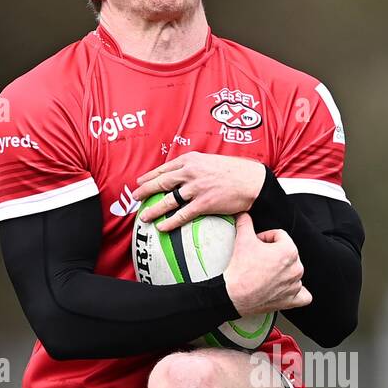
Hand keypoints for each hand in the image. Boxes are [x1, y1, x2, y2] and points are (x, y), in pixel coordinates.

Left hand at [133, 153, 265, 230]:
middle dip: (145, 191)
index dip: (150, 176)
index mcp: (191, 160)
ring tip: (144, 217)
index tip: (140, 182)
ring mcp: (196, 188)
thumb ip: (196, 167)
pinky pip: (182, 215)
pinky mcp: (204, 204)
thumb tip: (185, 175)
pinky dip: (170, 221)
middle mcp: (191, 173)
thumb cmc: (236, 171)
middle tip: (135, 198)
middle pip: (161, 183)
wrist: (253, 181)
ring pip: (168, 200)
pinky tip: (162, 227)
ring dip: (153, 209)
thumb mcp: (211, 161)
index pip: (165, 169)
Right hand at [224, 213, 311, 315]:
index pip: (280, 236)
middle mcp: (296, 268)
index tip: (256, 244)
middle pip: (287, 253)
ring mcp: (295, 285)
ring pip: (293, 272)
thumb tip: (244, 215)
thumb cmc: (241, 270)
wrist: (233, 295)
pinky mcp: (291, 300)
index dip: (265, 238)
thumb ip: (245, 223)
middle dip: (273, 254)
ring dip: (282, 271)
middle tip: (258, 258)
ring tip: (265, 273)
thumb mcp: (242, 240)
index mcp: (289, 251)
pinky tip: (286, 288)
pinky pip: (303, 296)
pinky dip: (296, 292)